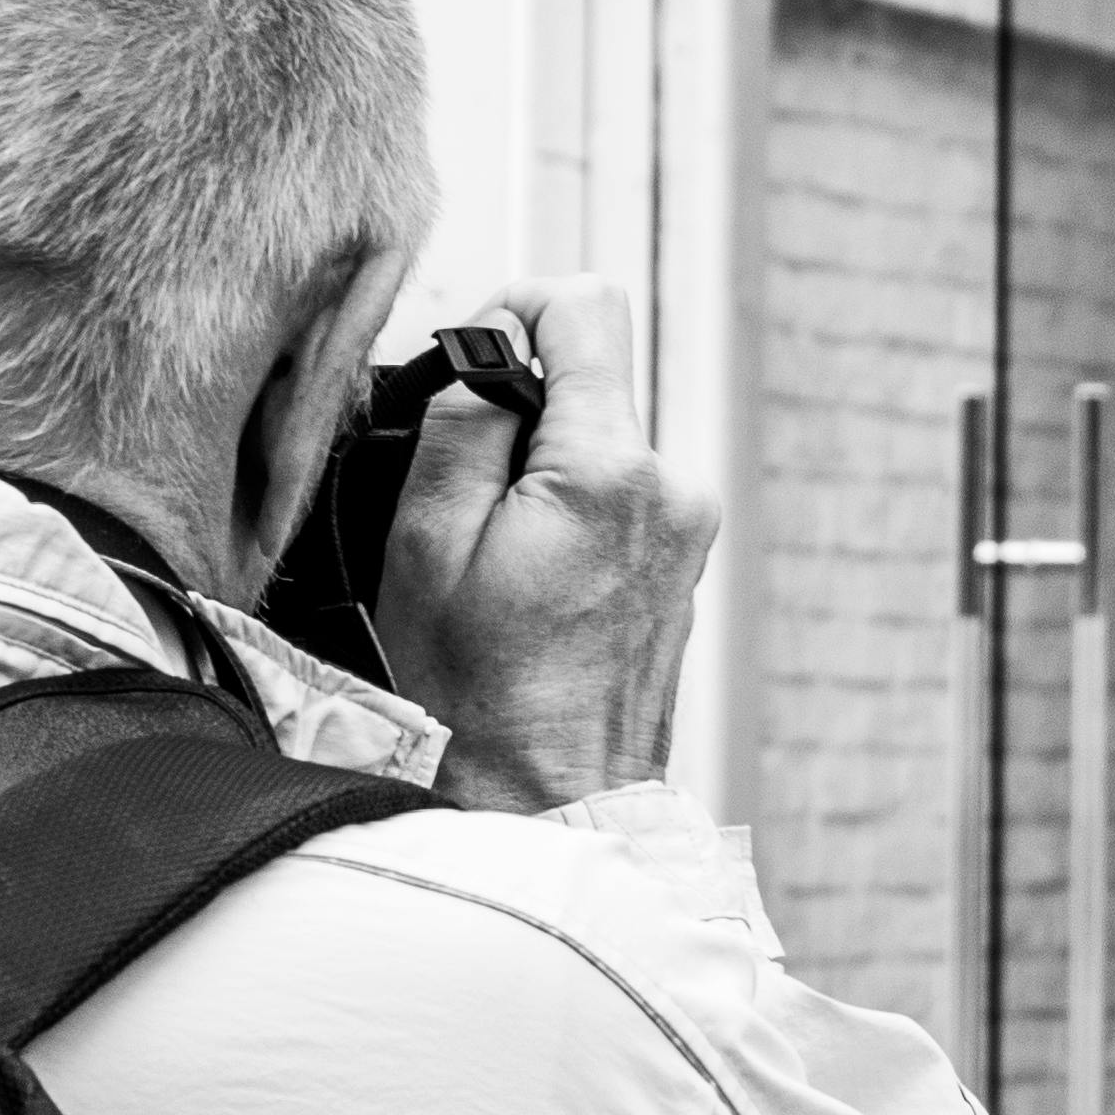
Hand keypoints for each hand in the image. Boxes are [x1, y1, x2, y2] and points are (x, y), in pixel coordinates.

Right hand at [368, 275, 720, 814]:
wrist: (543, 807)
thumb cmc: (474, 698)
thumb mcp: (426, 542)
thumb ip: (464, 420)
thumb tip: (493, 351)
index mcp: (611, 470)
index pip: (586, 307)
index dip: (516, 311)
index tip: (470, 363)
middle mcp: (672, 490)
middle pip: (591, 383)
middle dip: (520, 417)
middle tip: (460, 501)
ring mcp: (687, 533)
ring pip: (599, 445)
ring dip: (541, 476)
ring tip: (491, 562)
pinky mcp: (683, 569)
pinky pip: (618, 500)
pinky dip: (567, 517)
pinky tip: (528, 589)